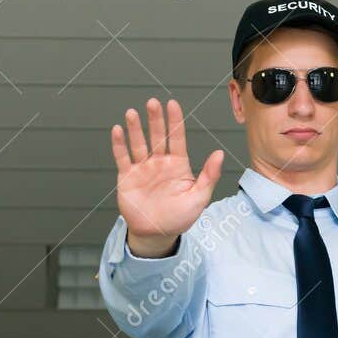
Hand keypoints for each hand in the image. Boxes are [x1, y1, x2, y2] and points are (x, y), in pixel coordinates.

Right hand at [110, 97, 223, 254]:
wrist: (156, 234)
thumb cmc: (180, 218)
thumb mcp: (199, 198)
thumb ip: (209, 176)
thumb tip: (219, 154)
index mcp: (178, 165)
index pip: (177, 138)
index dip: (174, 121)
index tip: (172, 104)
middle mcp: (160, 162)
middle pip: (157, 136)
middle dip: (155, 119)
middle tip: (152, 103)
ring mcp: (143, 168)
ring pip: (138, 143)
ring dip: (135, 128)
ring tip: (132, 113)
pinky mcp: (127, 177)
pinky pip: (123, 157)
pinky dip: (119, 144)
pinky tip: (118, 130)